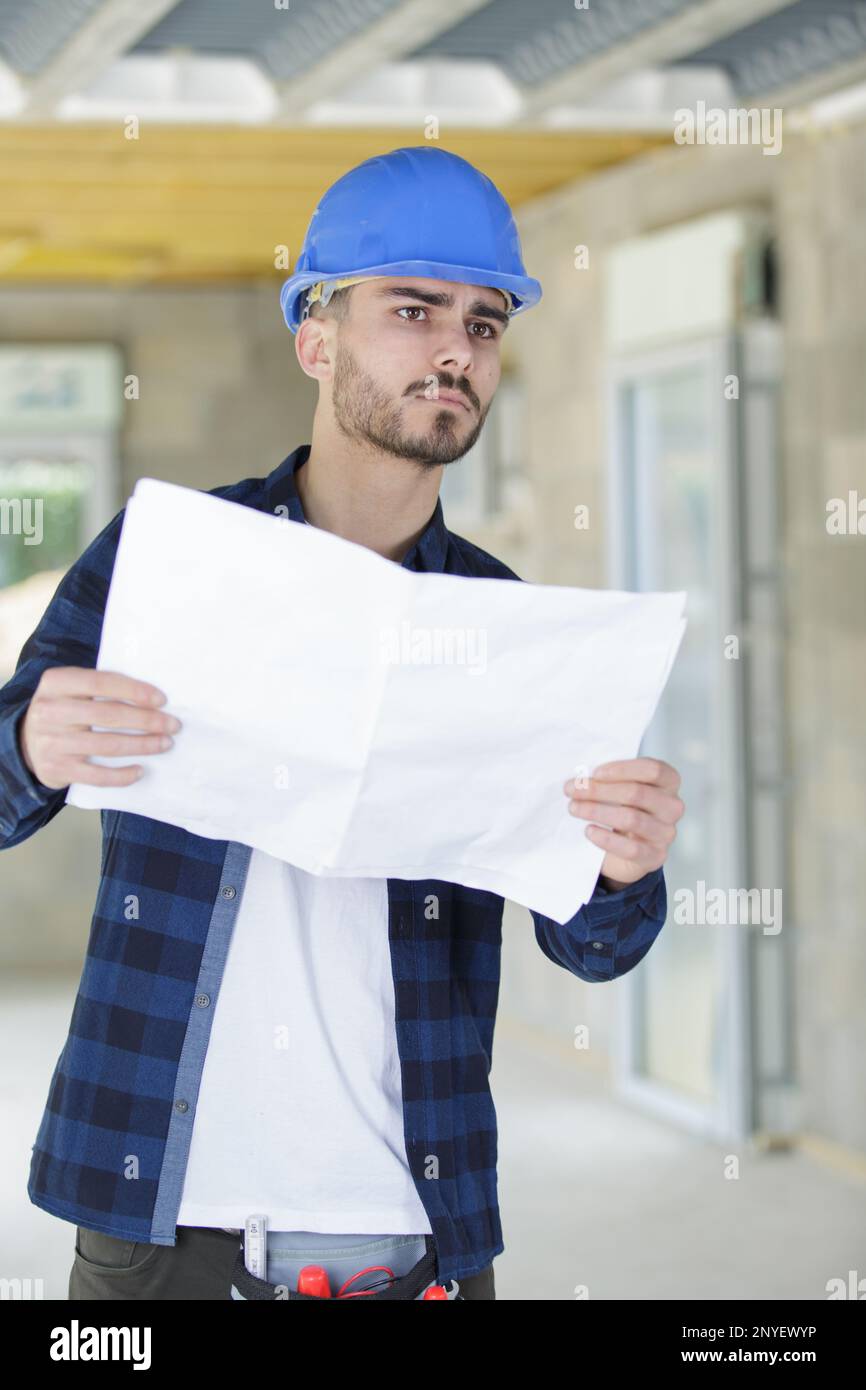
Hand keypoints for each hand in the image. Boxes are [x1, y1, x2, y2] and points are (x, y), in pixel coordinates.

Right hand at [19, 667, 181, 789]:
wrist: (24, 742)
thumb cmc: (63, 711)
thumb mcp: (71, 690)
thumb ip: (100, 687)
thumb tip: (152, 697)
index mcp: (57, 683)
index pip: (101, 682)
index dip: (134, 691)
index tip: (162, 700)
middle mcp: (51, 711)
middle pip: (108, 715)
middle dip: (147, 720)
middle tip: (173, 725)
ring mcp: (53, 742)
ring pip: (107, 745)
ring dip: (143, 745)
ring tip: (165, 743)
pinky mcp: (58, 769)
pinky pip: (97, 776)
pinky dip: (122, 775)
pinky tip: (140, 770)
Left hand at [563, 757, 683, 889]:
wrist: (626, 851)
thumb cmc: (625, 810)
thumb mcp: (621, 791)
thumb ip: (611, 780)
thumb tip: (582, 778)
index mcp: (669, 783)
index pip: (653, 770)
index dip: (622, 769)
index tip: (595, 773)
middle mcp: (672, 807)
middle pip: (637, 793)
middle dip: (599, 790)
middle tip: (572, 790)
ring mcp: (666, 833)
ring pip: (631, 819)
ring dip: (597, 811)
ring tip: (574, 808)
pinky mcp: (655, 856)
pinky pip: (630, 848)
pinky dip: (606, 839)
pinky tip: (589, 831)